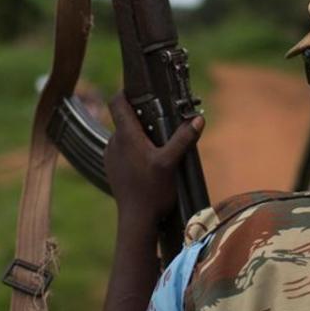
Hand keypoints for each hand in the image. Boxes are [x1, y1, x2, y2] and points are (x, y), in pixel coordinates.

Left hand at [104, 92, 204, 226]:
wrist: (136, 220)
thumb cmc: (152, 192)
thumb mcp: (171, 163)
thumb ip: (183, 139)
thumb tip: (198, 119)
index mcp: (126, 136)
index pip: (117, 102)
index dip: (126, 91)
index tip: (141, 90)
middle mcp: (114, 143)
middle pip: (125, 118)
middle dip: (142, 116)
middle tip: (163, 121)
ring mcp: (111, 156)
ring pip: (124, 135)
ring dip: (140, 134)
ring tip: (159, 143)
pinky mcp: (113, 169)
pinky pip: (123, 150)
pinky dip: (135, 149)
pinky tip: (150, 161)